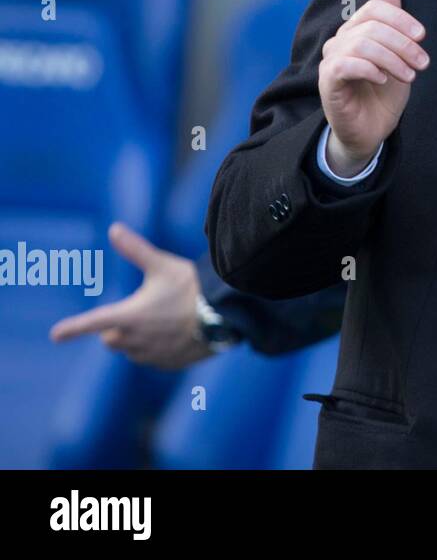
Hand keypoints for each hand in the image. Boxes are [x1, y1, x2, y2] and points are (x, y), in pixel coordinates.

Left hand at [49, 222, 212, 368]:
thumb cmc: (192, 287)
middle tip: (139, 311)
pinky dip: (156, 349)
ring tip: (162, 322)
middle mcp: (135, 340)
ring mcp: (151, 355)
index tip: (55, 335)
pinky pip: (151, 359)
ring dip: (135, 339)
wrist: (225, 315)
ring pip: (130, 350)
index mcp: (129, 315)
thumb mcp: (162, 264)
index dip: (73, 328)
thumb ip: (136, 250)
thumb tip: (114, 228)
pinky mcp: (167, 364)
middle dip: (116, 328)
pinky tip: (175, 334)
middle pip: (111, 338)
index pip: (93, 322)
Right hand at [318, 0, 427, 173]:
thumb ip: (391, 16)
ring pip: (362, 44)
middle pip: (371, 26)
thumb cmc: (384, 91)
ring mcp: (331, 61)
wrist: (372, 130)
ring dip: (393, 58)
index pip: (375, 9)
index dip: (401, 18)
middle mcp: (339, 40)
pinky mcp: (328, 82)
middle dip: (403, 43)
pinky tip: (384, 79)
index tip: (422, 36)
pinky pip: (345, 65)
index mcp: (356, 30)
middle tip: (422, 62)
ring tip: (409, 75)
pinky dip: (370, 69)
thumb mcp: (397, 52)